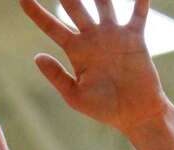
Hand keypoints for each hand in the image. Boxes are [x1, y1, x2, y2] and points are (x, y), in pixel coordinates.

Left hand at [19, 0, 169, 134]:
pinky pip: (137, 12)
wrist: (134, 113)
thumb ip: (57, 75)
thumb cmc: (103, 109)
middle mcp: (92, 38)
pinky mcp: (134, 37)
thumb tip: (37, 56)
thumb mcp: (75, 96)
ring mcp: (113, 35)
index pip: (51, 26)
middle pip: (74, 7)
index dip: (36, 12)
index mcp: (75, 51)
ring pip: (103, 3)